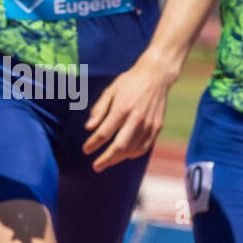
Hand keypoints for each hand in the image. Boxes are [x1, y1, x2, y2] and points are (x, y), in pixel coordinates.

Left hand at [82, 55, 172, 171]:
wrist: (156, 75)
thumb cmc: (129, 82)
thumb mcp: (111, 91)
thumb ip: (99, 109)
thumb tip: (89, 127)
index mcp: (122, 108)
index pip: (104, 133)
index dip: (93, 144)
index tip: (86, 150)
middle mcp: (136, 118)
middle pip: (119, 146)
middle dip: (106, 159)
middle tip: (96, 166)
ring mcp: (149, 124)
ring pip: (132, 150)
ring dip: (118, 159)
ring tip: (108, 161)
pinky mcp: (157, 127)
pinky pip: (144, 147)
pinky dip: (133, 154)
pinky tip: (125, 155)